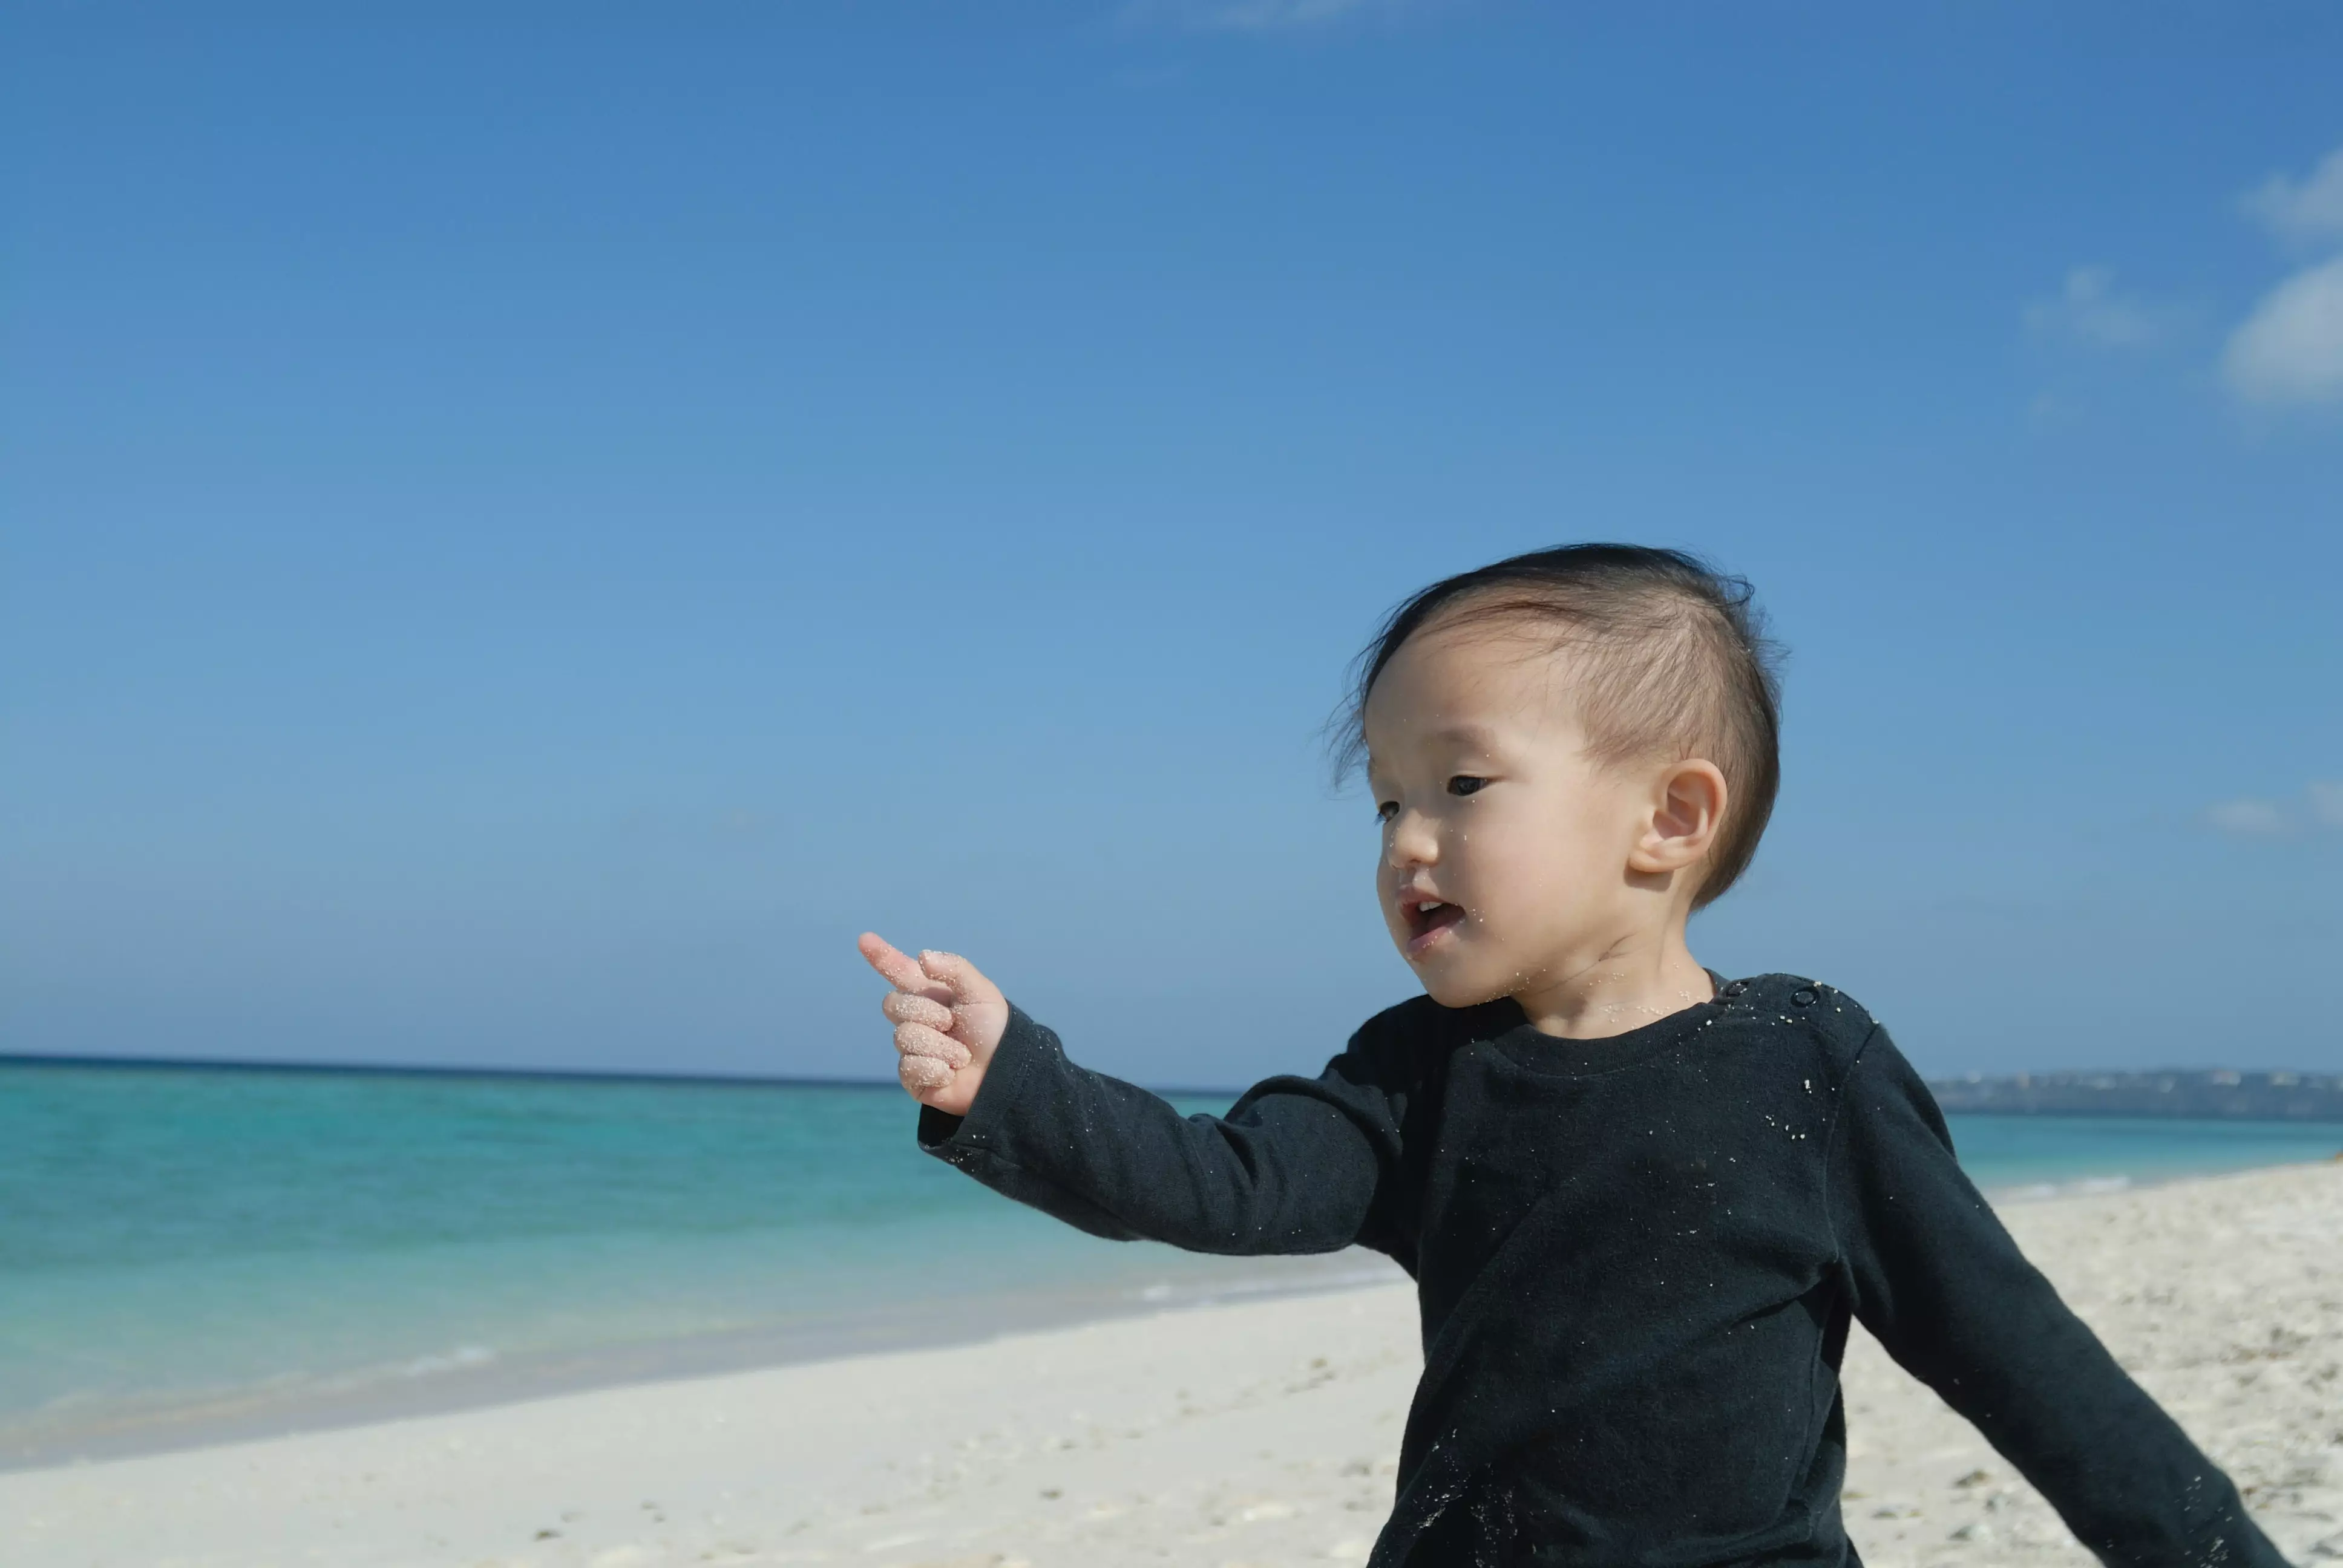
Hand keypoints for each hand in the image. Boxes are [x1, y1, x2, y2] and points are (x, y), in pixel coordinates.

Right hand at [856, 932, 1009, 1116]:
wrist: (1003, 1070)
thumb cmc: (992, 1029)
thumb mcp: (980, 992)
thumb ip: (953, 969)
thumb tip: (922, 957)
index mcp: (930, 992)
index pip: (898, 971)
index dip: (880, 956)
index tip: (864, 938)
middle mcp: (915, 1017)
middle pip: (893, 1004)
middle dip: (927, 1012)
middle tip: (953, 1023)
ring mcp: (910, 1047)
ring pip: (904, 1037)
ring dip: (941, 1046)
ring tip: (960, 1054)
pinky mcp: (912, 1076)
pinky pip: (909, 1066)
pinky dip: (937, 1069)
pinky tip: (950, 1073)